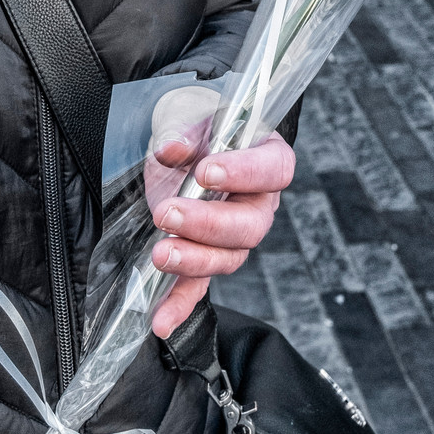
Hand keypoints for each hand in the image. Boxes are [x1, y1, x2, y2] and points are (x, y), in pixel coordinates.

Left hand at [144, 86, 294, 338]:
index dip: (246, 174)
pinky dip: (179, 304)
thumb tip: (171, 149)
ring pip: (228, 258)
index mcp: (265, 157)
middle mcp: (258, 202)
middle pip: (250, 225)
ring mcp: (233, 235)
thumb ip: (181, 129)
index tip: (207, 172)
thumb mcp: (186, 112)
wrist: (176, 140)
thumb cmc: (194, 121)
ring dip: (193, 259)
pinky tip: (161, 320)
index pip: (273, 169)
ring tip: (160, 253)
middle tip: (167, 212)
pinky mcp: (205, 257)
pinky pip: (199, 285)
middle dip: (208, 223)